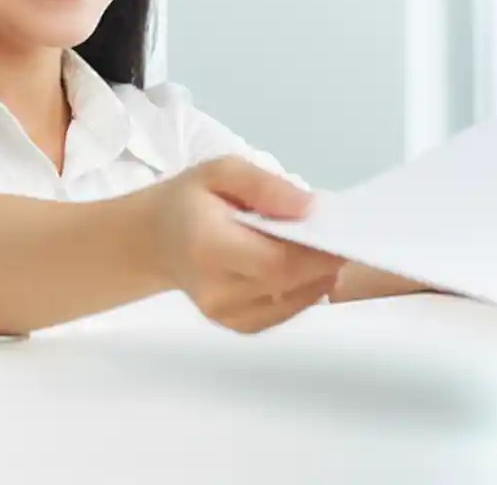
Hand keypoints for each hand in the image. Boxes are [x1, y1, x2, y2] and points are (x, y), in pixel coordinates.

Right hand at [138, 156, 344, 333]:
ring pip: (291, 303)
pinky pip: (282, 314)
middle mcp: (215, 289)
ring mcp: (224, 314)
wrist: (155, 240)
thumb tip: (310, 208)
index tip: (341, 233)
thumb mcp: (221, 171)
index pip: (276, 262)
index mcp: (208, 247)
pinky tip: (304, 271)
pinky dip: (302, 293)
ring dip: (317, 278)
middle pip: (288, 284)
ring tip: (322, 250)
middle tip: (339, 239)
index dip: (316, 253)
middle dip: (322, 263)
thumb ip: (264, 185)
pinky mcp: (234, 324)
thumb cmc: (188, 201)